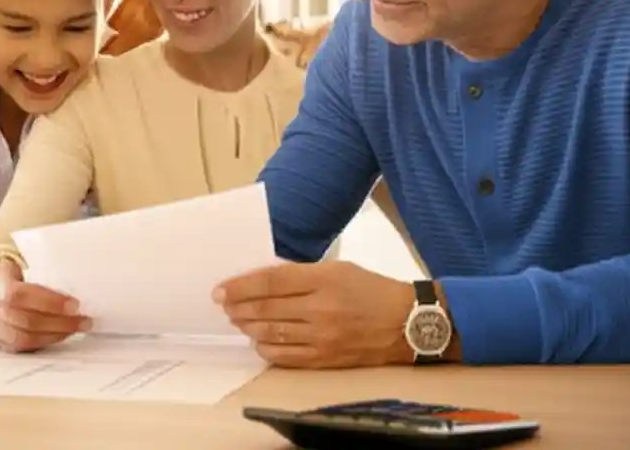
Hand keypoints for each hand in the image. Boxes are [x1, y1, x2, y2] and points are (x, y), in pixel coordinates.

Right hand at [0, 259, 89, 352]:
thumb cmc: (13, 278)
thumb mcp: (22, 269)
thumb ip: (43, 276)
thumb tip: (75, 287)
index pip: (21, 295)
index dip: (49, 302)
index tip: (75, 304)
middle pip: (26, 321)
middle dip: (60, 322)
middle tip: (84, 320)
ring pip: (25, 339)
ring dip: (56, 335)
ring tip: (76, 329)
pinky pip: (23, 349)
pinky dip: (45, 343)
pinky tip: (61, 336)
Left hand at [214, 260, 414, 368]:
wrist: (408, 324)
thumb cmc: (372, 290)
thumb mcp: (339, 269)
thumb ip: (302, 274)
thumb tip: (264, 281)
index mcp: (325, 279)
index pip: (271, 281)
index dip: (241, 285)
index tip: (221, 289)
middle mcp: (321, 309)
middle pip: (266, 308)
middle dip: (238, 307)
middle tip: (224, 305)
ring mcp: (323, 337)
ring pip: (272, 333)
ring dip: (248, 327)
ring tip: (238, 320)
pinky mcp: (326, 359)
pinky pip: (286, 357)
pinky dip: (267, 348)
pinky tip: (259, 340)